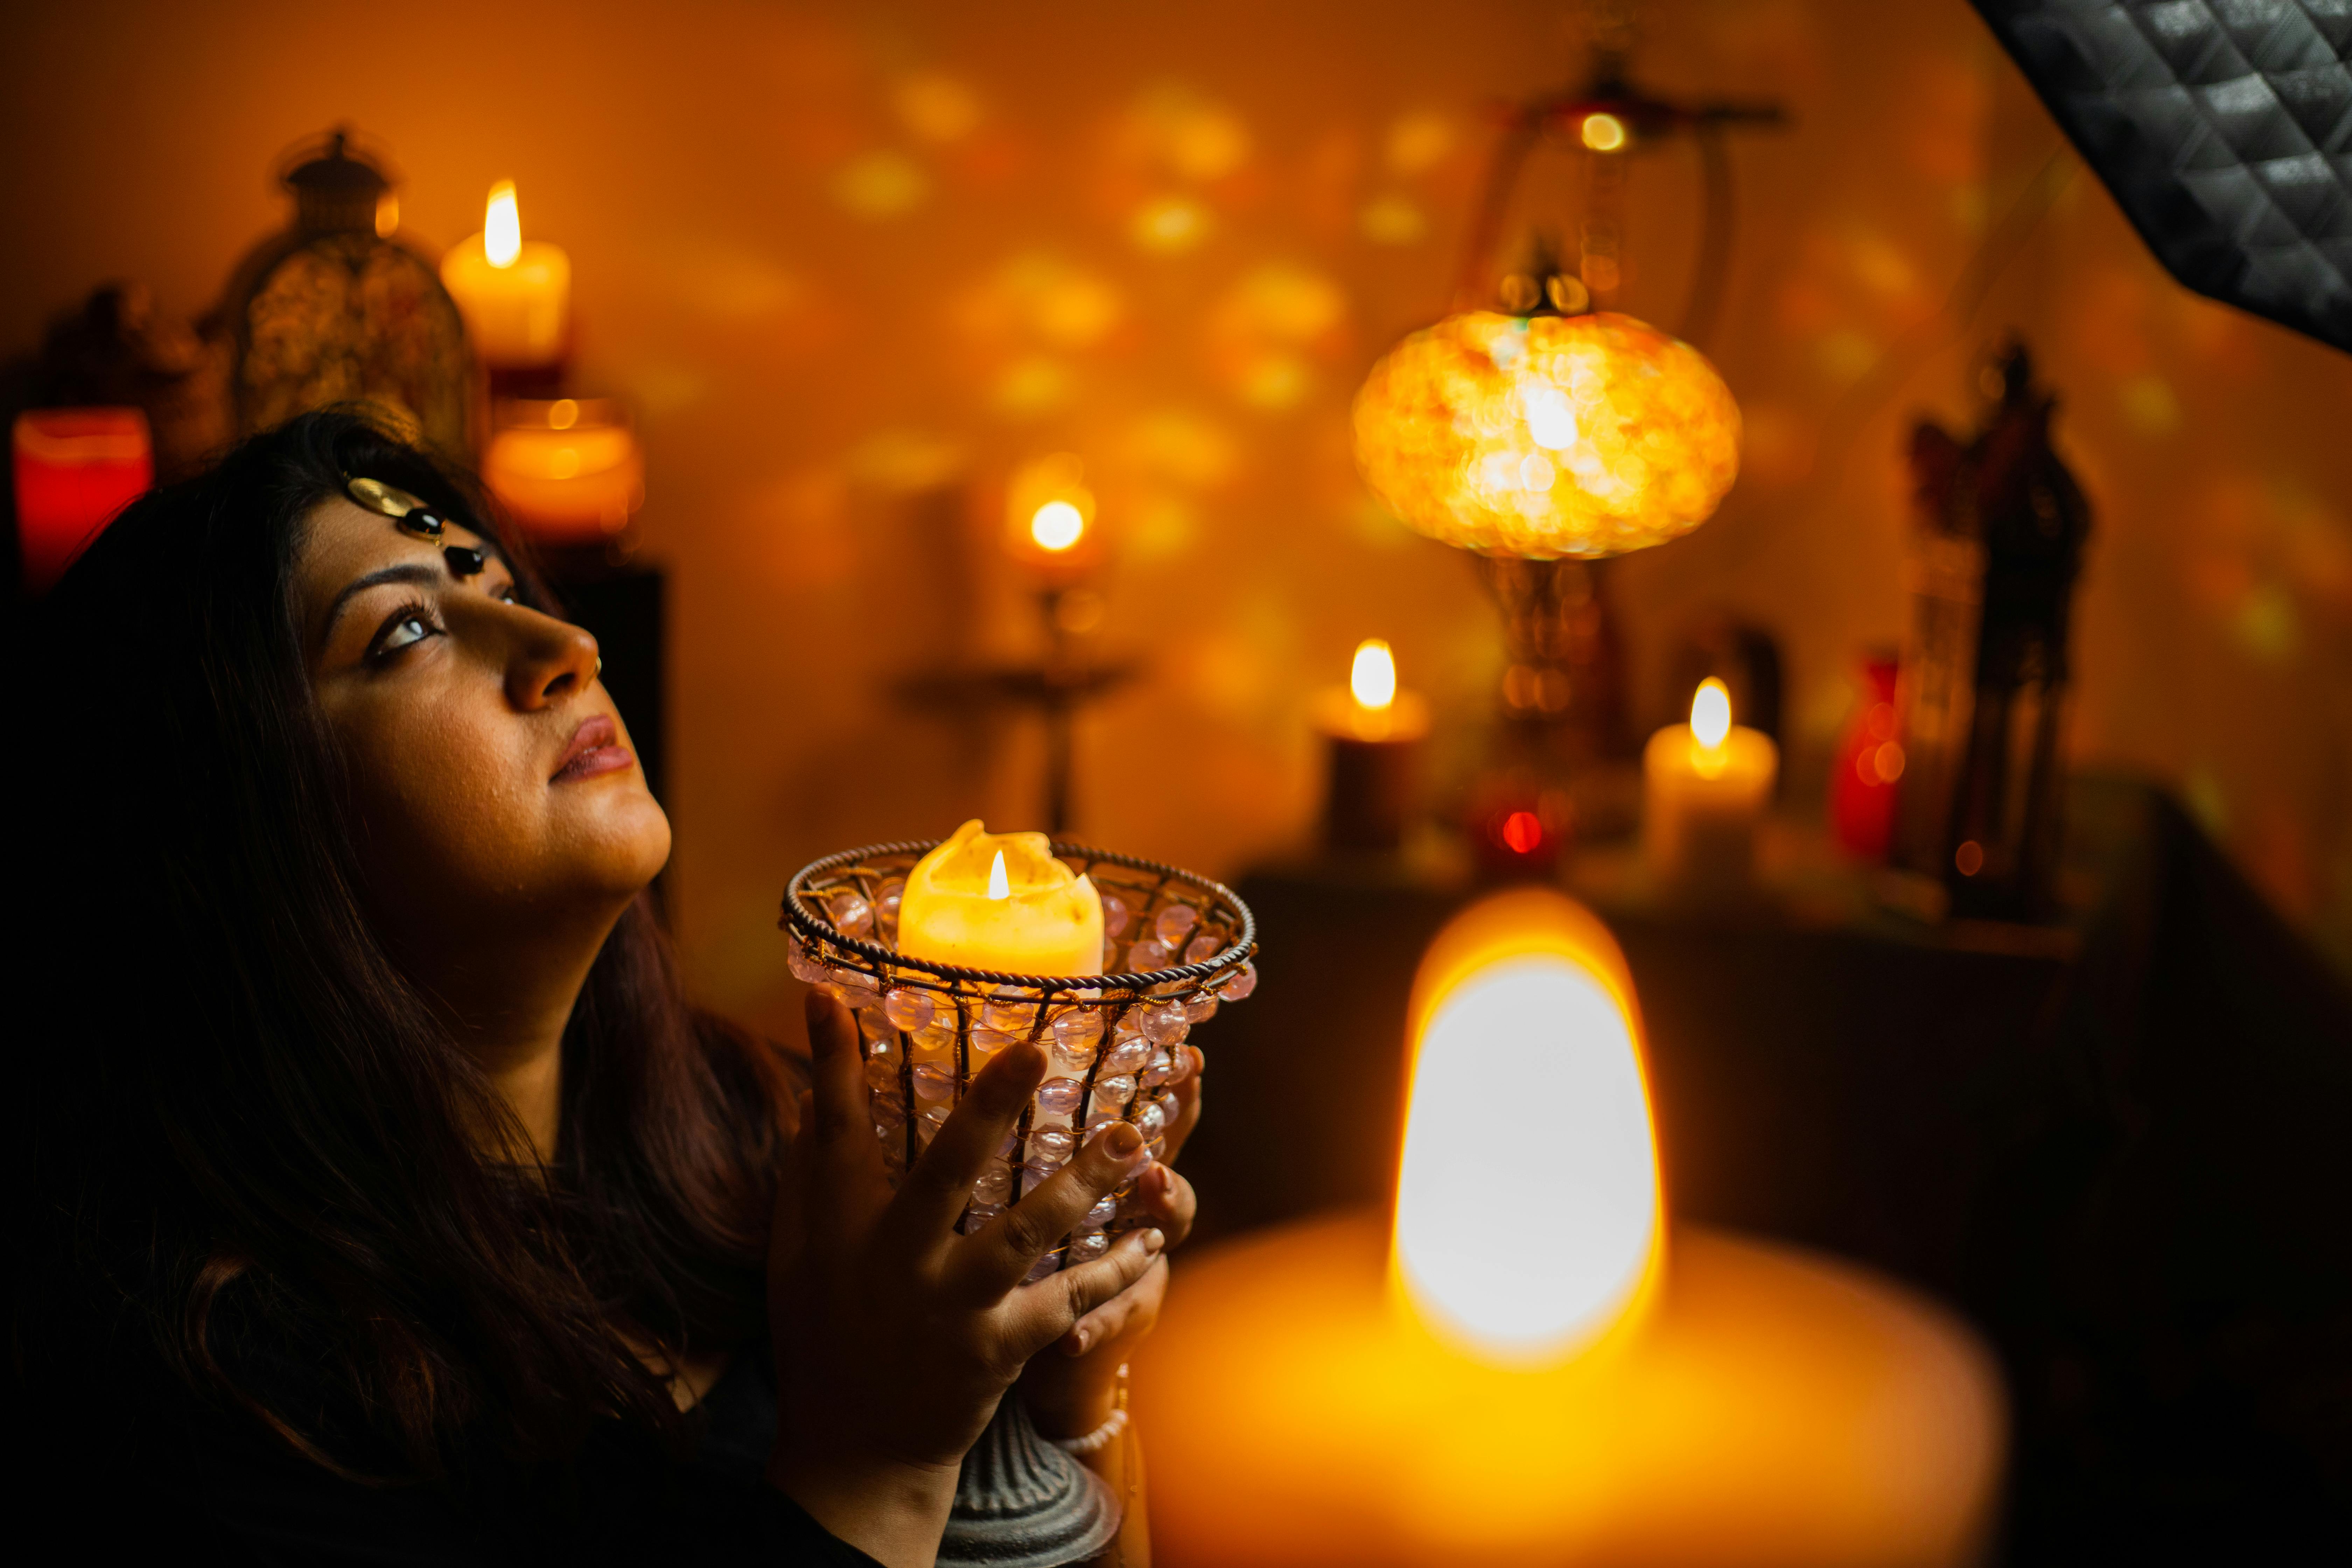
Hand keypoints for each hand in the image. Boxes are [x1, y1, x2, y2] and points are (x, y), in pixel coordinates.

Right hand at [768, 992, 1166, 1566]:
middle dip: (990, 1107)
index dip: (832, 1061)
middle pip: (945, 1170)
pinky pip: (1067, 1300)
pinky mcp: (996, 1350)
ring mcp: (949, 1307)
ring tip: (1135, 1136)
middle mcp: (895, 1261)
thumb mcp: (800, 1258)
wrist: (857, 1451)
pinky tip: (1151, 1238)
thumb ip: (809, 1179)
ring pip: (1025, 1231)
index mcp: (839, 1229)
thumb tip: (815, 1091)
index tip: (832, 996)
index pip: (832, 1129)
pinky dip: (1112, 1269)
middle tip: (1037, 1048)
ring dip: (1085, 1181)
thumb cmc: (827, 1335)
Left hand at [1022, 1045, 1206, 1438]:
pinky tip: (1071, 1340)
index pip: (1157, 1124)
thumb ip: (1026, 1127)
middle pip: (1170, 1191)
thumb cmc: (1024, 1238)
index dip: (1179, 1093)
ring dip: (1139, 1250)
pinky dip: (1091, 1332)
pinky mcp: (1107, 1325)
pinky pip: (1106, 1329)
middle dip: (1169, 1175)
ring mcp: (1128, 1276)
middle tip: (1153, 1169)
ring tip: (1145, 1241)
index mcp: (1112, 1175)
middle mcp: (1132, 1221)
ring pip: (1150, 1259)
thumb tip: (990, 1061)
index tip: (1189, 1058)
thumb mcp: (1027, 1175)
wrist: (1038, 1340)